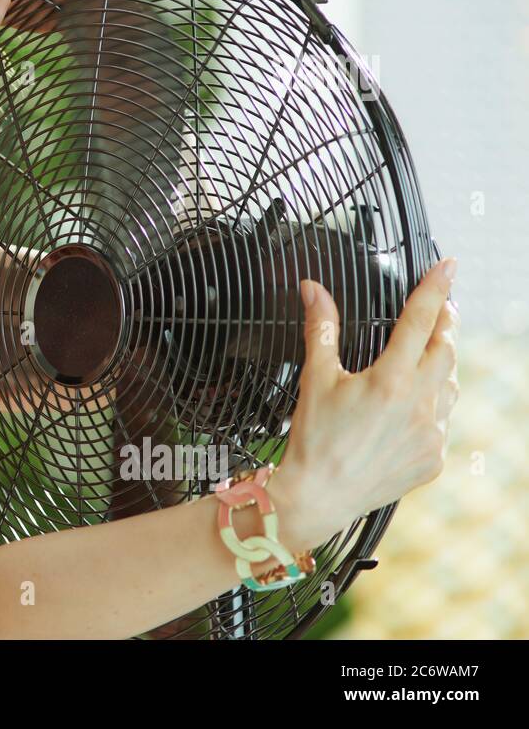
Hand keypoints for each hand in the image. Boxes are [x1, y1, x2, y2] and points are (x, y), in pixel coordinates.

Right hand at [279, 258, 460, 544]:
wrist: (319, 496)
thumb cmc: (313, 439)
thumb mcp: (314, 378)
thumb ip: (321, 328)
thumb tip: (314, 290)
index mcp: (390, 380)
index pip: (420, 320)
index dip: (435, 288)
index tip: (448, 267)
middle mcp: (419, 404)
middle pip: (447, 348)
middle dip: (445, 323)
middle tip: (441, 307)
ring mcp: (431, 433)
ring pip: (450, 384)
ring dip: (442, 363)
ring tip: (427, 354)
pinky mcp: (434, 457)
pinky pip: (443, 420)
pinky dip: (433, 404)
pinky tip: (413, 403)